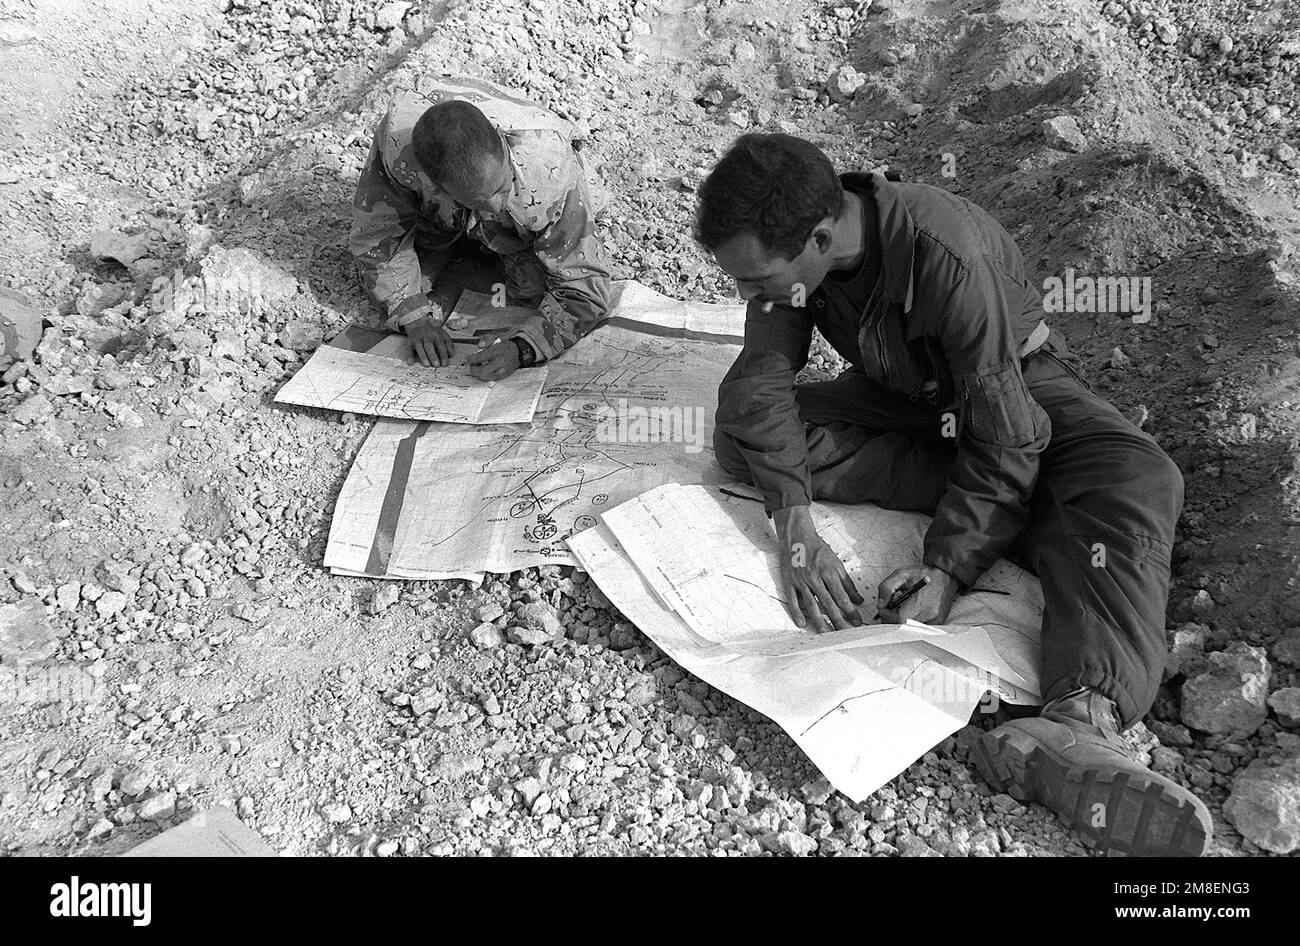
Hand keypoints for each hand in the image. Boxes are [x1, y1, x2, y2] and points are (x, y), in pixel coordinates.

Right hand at [404, 313, 452, 366]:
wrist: (418, 323)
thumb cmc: (433, 333)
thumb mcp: (443, 335)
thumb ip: (448, 344)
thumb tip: (451, 354)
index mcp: (436, 335)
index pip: (440, 345)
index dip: (443, 355)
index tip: (444, 364)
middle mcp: (426, 336)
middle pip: (429, 346)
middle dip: (433, 356)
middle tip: (436, 365)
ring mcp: (417, 339)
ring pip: (419, 347)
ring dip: (423, 356)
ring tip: (427, 365)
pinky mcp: (410, 342)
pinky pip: (408, 349)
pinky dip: (409, 356)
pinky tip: (411, 362)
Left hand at [467, 338, 520, 380]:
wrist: (518, 353)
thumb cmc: (505, 347)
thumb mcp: (495, 339)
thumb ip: (486, 341)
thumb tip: (479, 346)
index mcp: (497, 351)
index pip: (481, 357)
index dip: (470, 359)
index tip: (466, 359)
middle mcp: (500, 362)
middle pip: (482, 371)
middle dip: (473, 369)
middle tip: (471, 365)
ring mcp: (502, 370)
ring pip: (484, 377)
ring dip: (477, 373)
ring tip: (477, 367)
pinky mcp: (502, 376)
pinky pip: (489, 378)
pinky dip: (483, 375)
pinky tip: (483, 370)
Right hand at [773, 505, 864, 632]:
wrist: (798, 536)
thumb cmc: (818, 549)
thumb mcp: (837, 564)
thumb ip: (847, 583)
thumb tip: (858, 600)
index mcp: (829, 573)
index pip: (842, 597)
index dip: (850, 611)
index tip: (857, 622)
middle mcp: (815, 578)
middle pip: (828, 604)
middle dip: (838, 621)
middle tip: (845, 634)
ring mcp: (801, 581)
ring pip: (811, 605)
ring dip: (819, 621)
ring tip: (825, 634)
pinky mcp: (789, 582)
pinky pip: (793, 600)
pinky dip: (796, 612)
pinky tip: (801, 623)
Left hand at [876, 564, 958, 623]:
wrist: (946, 574)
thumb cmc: (924, 574)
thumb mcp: (901, 575)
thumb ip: (886, 588)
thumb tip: (881, 605)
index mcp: (919, 603)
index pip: (897, 619)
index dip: (887, 614)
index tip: (885, 607)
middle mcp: (929, 615)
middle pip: (903, 627)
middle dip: (892, 619)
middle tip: (891, 609)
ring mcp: (935, 621)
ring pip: (910, 629)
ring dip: (902, 621)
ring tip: (903, 609)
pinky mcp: (938, 623)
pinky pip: (919, 628)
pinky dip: (911, 622)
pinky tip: (912, 612)